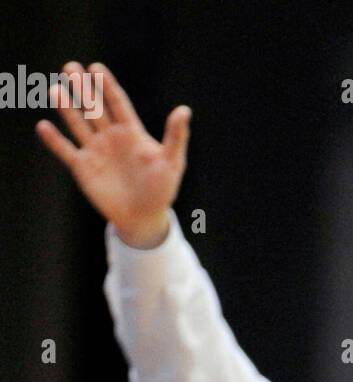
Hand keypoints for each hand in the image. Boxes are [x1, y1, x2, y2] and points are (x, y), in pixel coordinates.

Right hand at [36, 61, 188, 248]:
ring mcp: (95, 151)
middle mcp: (111, 137)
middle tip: (71, 67)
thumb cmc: (162, 190)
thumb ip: (176, 136)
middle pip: (94, 108)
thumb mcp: (172, 162)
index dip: (107, 86)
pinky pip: (66, 151)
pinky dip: (54, 141)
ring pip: (78, 124)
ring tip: (56, 89)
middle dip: (83, 88)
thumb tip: (184, 110)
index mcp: (131, 133)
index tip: (96, 68)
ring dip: (66, 107)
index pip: (117, 104)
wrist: (145, 218)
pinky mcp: (83, 168)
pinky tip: (44, 127)